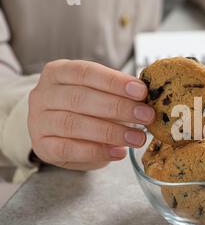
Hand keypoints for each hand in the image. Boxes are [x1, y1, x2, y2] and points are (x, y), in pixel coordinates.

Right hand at [28, 60, 153, 170]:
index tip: (141, 92)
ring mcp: (39, 122)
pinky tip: (119, 152)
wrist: (61, 135)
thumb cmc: (85, 109)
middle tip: (146, 116)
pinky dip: (97, 151)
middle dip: (119, 107)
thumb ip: (118, 93)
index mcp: (57, 72)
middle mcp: (43, 94)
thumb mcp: (99, 94)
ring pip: (75, 124)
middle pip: (81, 98)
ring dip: (112, 132)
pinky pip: (69, 149)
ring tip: (137, 138)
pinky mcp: (43, 147)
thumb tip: (146, 98)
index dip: (114, 82)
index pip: (86, 72)